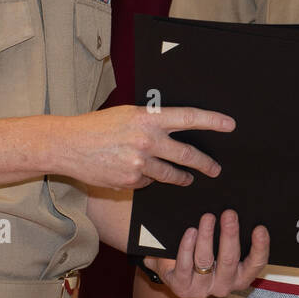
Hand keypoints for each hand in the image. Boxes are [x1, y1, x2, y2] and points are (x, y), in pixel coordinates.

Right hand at [57, 105, 234, 190]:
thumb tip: (176, 127)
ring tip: (188, 178)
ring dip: (182, 178)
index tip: (230, 125)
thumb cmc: (99, 126)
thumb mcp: (128, 114)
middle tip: (216, 169)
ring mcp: (139, 164)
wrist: (68, 144)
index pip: (189, 118)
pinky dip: (147, 179)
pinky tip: (135, 172)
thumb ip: (152, 122)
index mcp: (148, 118)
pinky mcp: (130, 182)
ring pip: (170, 175)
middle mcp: (147, 141)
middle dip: (206, 164)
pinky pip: (148, 183)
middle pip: (187, 155)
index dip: (212, 121)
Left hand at [145, 209, 269, 297]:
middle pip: (229, 260)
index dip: (260, 248)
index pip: (255, 264)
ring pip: (205, 261)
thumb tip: (235, 215)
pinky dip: (187, 247)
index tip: (259, 229)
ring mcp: (202, 289)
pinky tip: (191, 232)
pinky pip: (185, 266)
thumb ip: (231, 237)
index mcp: (240, 277)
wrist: (176, 271)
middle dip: (230, 235)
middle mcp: (224, 286)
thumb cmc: (205, 254)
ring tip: (208, 218)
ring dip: (207, 237)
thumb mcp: (222, 249)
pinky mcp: (183, 288)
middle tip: (229, 214)